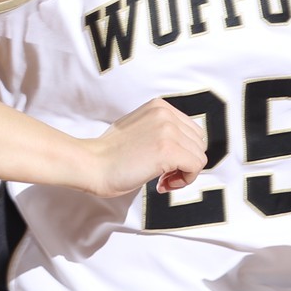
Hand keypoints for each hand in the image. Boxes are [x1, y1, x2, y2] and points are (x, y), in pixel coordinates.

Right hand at [81, 97, 207, 197]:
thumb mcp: (140, 128)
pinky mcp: (169, 149)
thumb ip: (162, 130)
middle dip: (185, 162)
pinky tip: (162, 184)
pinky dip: (184, 180)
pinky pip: (196, 167)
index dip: (183, 152)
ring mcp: (168, 130)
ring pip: (199, 156)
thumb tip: (184, 147)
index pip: (192, 131)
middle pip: (198, 143)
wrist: (92, 164)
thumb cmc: (110, 154)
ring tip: (161, 179)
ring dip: (183, 173)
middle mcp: (166, 113)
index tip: (164, 164)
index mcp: (159, 106)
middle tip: (163, 175)